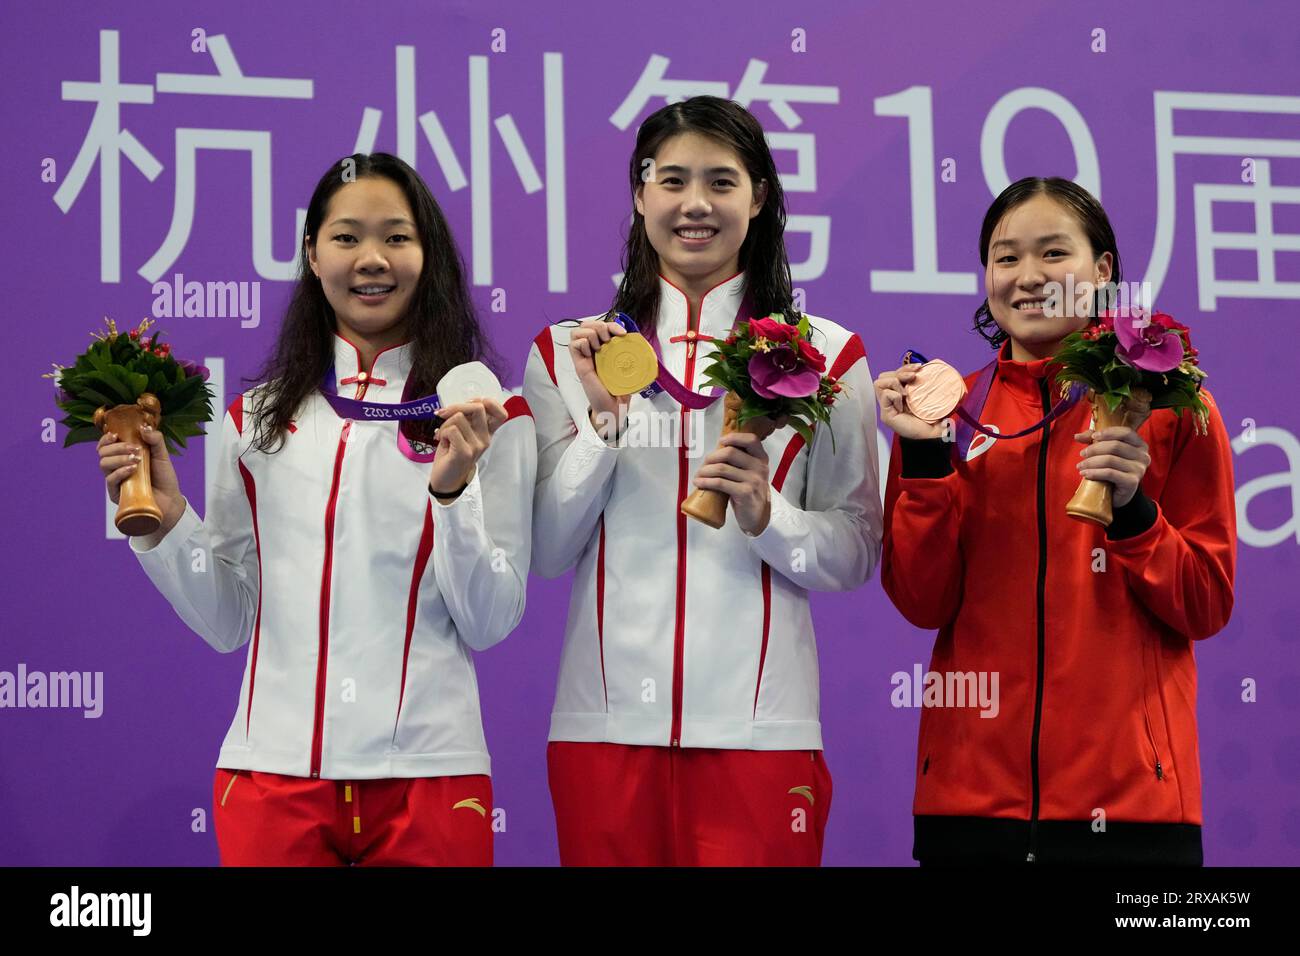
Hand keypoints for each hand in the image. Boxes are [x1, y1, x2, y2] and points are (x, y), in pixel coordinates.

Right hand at [97, 424, 185, 534]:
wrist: (170, 500)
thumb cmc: (164, 477)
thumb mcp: (162, 455)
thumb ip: (155, 440)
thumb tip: (143, 427)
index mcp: (123, 455)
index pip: (106, 445)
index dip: (106, 438)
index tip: (115, 435)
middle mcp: (116, 467)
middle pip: (102, 453)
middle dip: (117, 447)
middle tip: (135, 448)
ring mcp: (115, 480)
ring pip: (104, 464)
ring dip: (119, 458)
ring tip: (136, 459)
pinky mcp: (116, 493)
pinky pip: (110, 480)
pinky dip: (120, 472)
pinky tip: (132, 469)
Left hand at [427, 397, 508, 498]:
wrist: (446, 480)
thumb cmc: (451, 454)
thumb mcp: (462, 433)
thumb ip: (466, 419)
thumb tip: (458, 405)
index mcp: (487, 433)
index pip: (501, 413)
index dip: (488, 402)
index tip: (471, 404)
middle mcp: (486, 439)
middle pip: (478, 407)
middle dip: (457, 406)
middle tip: (444, 414)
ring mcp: (477, 446)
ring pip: (459, 417)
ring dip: (445, 423)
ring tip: (443, 434)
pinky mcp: (465, 452)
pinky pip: (452, 430)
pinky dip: (442, 432)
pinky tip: (442, 441)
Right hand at [568, 320, 630, 436]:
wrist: (613, 407)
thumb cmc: (619, 390)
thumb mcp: (629, 368)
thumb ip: (634, 356)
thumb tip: (646, 346)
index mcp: (605, 348)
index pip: (601, 326)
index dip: (611, 324)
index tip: (622, 334)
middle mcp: (593, 350)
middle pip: (586, 324)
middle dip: (599, 326)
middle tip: (608, 340)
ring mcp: (584, 356)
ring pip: (577, 331)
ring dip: (590, 333)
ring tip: (599, 347)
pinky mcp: (579, 364)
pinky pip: (573, 344)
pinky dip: (582, 344)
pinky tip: (592, 354)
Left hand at [692, 431, 771, 534]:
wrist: (758, 515)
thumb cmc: (748, 491)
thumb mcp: (749, 472)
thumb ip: (739, 461)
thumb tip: (716, 450)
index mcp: (761, 458)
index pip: (751, 440)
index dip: (734, 437)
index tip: (720, 442)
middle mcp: (759, 467)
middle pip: (730, 453)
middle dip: (711, 457)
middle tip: (703, 466)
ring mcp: (753, 480)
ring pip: (722, 468)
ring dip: (705, 471)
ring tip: (698, 475)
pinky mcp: (745, 493)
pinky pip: (720, 483)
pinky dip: (706, 482)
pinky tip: (699, 483)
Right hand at [873, 364, 946, 439]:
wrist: (930, 439)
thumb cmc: (931, 423)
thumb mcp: (932, 401)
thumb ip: (933, 390)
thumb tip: (944, 378)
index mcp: (902, 394)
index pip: (895, 374)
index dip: (905, 367)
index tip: (919, 368)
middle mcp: (892, 399)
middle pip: (884, 375)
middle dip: (899, 372)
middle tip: (913, 378)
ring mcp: (887, 406)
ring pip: (879, 382)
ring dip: (894, 382)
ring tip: (906, 392)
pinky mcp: (886, 414)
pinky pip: (885, 395)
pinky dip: (894, 395)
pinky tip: (903, 404)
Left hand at [1074, 426, 1151, 507]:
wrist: (1117, 495)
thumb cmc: (1111, 469)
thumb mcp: (1103, 452)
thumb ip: (1093, 440)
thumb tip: (1077, 436)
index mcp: (1140, 445)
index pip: (1125, 432)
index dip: (1108, 432)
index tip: (1093, 437)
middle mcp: (1143, 456)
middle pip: (1115, 446)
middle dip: (1094, 449)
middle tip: (1082, 454)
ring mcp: (1139, 469)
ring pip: (1110, 460)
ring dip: (1091, 462)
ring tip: (1080, 466)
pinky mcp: (1132, 482)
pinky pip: (1110, 473)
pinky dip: (1095, 472)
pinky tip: (1085, 474)